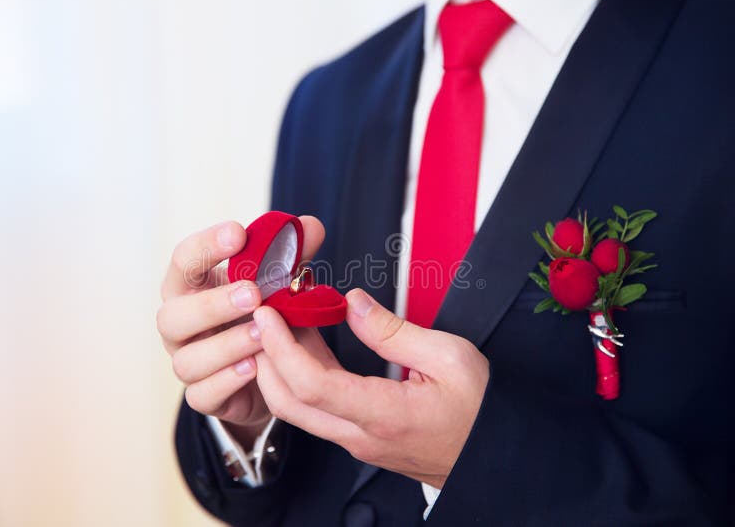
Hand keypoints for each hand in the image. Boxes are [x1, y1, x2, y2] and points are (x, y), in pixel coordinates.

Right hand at [157, 217, 324, 446]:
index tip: (239, 233)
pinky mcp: (202, 396)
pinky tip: (255, 367)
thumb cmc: (260, 313)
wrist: (262, 369)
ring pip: (188, 360)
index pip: (183, 260)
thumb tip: (310, 227)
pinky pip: (203, 394)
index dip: (206, 245)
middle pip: (172, 316)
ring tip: (262, 334)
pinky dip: (228, 381)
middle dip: (212, 304)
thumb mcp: (276, 281)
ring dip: (227, 345)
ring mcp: (187, 362)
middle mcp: (180, 326)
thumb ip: (290, 255)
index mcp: (191, 288)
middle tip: (253, 294)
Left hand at [251, 288, 488, 488]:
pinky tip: (309, 343)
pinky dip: (300, 375)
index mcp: (384, 415)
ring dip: (280, 365)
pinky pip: (316, 409)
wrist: (495, 455)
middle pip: (288, 402)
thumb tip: (354, 303)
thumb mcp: (450, 357)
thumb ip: (394, 332)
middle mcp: (360, 436)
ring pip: (297, 407)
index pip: (311, 385)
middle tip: (265, 313)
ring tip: (286, 320)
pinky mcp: (359, 438)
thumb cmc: (481, 409)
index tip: (268, 314)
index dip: (282, 347)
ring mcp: (357, 441)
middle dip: (265, 355)